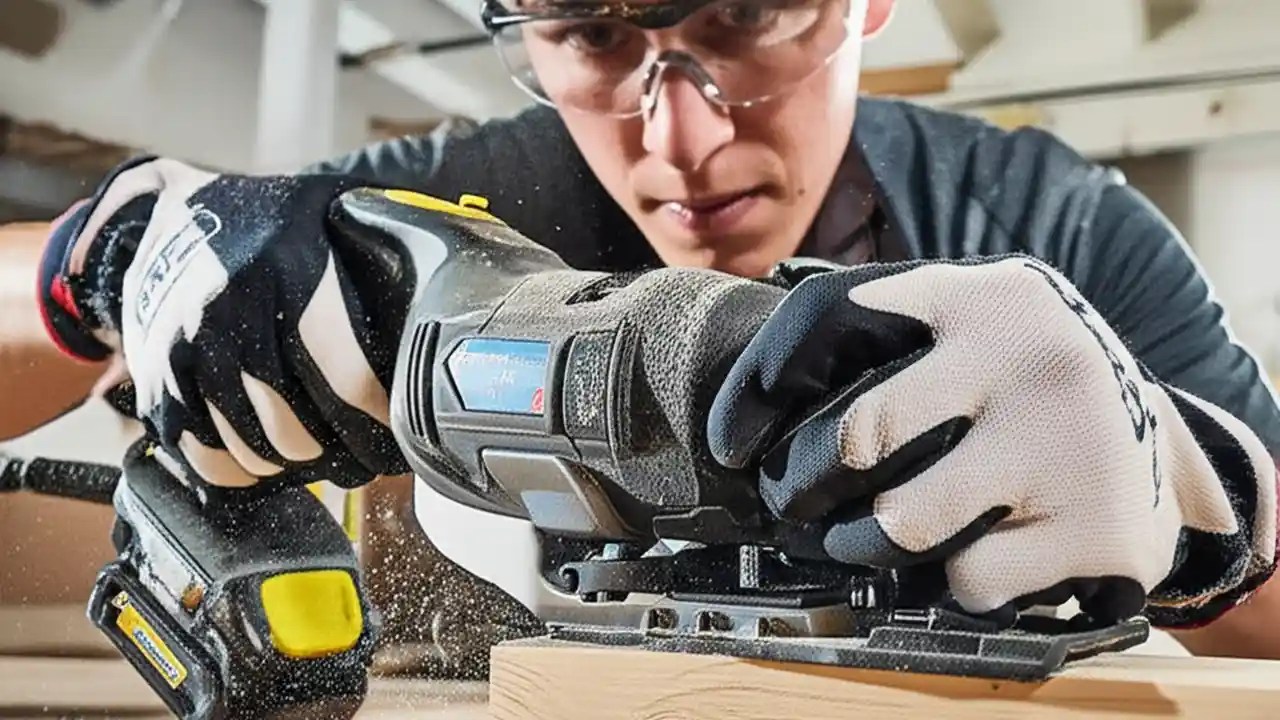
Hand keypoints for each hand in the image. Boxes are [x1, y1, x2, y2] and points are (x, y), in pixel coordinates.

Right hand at [38, 157, 407, 488]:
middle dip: (346, 454)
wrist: (166, 219)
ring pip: (255, 451)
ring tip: (329, 454)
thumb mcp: (334, 209)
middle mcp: (230, 311)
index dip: (383, 422)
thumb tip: (457, 281)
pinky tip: (274, 455)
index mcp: (290, 270)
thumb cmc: (272, 223)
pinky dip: (246, 472)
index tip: (406, 433)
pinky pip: (206, 459)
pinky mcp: (156, 382)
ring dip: (300, 466)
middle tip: (372, 454)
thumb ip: (393, 237)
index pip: (348, 379)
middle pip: (299, 430)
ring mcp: (184, 351)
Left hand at [708, 255, 1277, 627]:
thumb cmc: (1029, 394)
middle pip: (856, 433)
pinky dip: (949, 579)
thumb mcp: (974, 333)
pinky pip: (966, 579)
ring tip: (861, 536)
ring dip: (859, 543)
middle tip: (789, 502)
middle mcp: (1028, 356)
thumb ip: (884, 344)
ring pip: (900, 522)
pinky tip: (974, 551)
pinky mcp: (1097, 529)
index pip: (832, 314)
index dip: (759, 381)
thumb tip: (750, 410)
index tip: (731, 439)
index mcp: (980, 294)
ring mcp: (1068, 443)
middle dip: (797, 484)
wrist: (1171, 455)